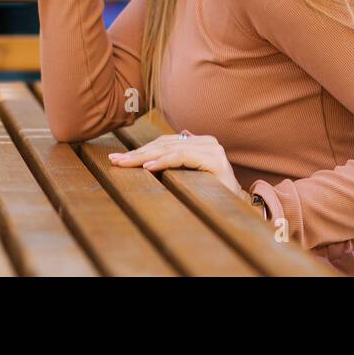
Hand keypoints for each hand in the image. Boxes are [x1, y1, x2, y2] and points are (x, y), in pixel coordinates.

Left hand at [107, 130, 243, 197]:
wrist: (237, 213)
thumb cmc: (210, 198)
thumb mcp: (188, 178)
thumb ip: (175, 164)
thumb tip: (147, 159)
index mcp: (200, 142)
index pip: (164, 142)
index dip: (140, 149)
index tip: (118, 159)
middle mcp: (208, 142)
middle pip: (165, 144)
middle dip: (137, 153)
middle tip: (116, 161)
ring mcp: (213, 149)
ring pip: (171, 148)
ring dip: (145, 156)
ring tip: (126, 164)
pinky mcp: (216, 161)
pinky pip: (183, 157)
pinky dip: (164, 160)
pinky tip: (149, 166)